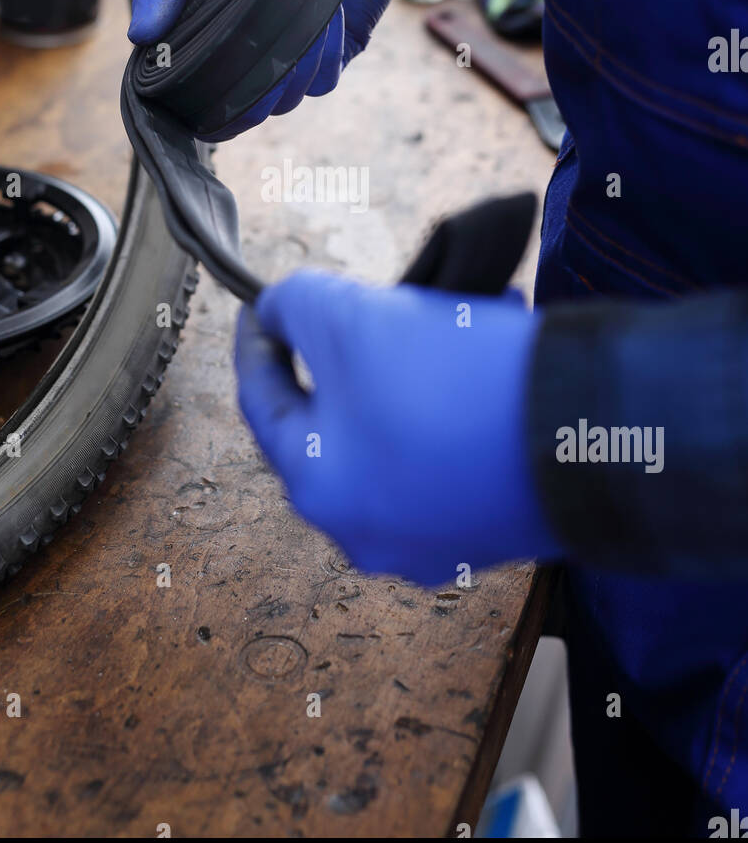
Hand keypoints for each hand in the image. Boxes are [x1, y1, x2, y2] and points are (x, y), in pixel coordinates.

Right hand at [130, 0, 396, 137]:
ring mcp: (284, 59)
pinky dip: (322, 55)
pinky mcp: (327, 56)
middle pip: (236, 111)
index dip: (189, 98)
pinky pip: (321, 81)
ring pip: (279, 101)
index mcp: (200, 33)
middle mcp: (242, 57)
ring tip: (293, 3)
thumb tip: (140, 36)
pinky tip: (325, 11)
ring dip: (287, 64)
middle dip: (244, 88)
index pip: (186, 95)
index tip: (199, 70)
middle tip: (255, 30)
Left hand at [235, 271, 558, 585]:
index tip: (263, 304)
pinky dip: (461, 398)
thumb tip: (282, 311)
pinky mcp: (492, 527)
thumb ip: (295, 305)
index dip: (258, 341)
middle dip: (354, 349)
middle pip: (338, 419)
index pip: (263, 404)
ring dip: (416, 367)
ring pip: (401, 430)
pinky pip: (454, 451)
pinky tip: (490, 350)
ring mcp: (435, 537)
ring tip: (445, 315)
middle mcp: (368, 532)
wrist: (585, 434)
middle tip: (368, 306)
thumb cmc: (450, 383)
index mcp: (319, 489)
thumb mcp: (348, 317)